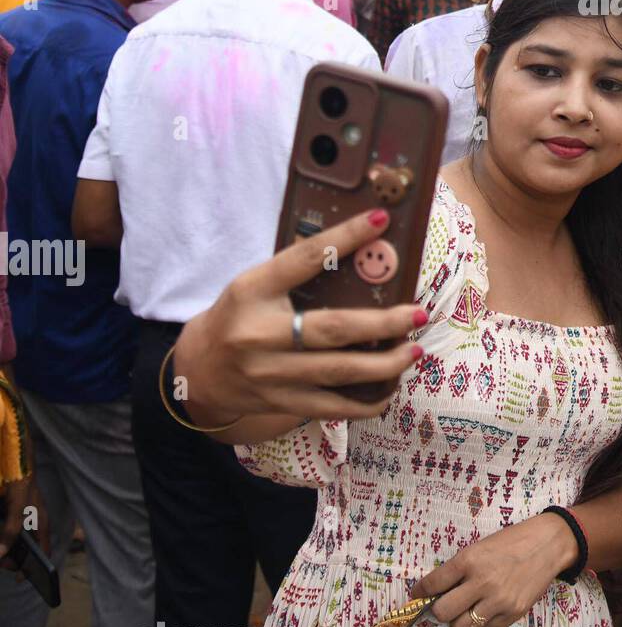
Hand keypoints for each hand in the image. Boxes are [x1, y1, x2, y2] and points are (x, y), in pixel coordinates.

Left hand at [0, 472, 49, 568]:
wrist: (16, 465)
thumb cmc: (22, 486)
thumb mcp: (17, 510)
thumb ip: (10, 532)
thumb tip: (1, 554)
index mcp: (41, 525)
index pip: (44, 551)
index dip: (35, 567)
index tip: (21, 579)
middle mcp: (34, 525)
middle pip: (27, 550)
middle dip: (14, 559)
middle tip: (1, 562)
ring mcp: (23, 521)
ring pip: (16, 542)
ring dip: (7, 550)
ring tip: (0, 552)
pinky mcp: (12, 516)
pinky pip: (9, 533)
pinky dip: (4, 539)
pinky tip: (0, 541)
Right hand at [175, 209, 425, 425]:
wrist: (197, 372)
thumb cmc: (238, 316)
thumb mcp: (256, 284)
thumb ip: (298, 273)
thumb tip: (365, 254)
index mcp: (253, 290)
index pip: (304, 257)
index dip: (345, 236)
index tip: (381, 219)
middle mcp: (261, 335)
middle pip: (334, 329)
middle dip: (384, 323)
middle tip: (419, 314)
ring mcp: (271, 375)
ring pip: (339, 372)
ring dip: (385, 364)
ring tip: (415, 351)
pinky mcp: (282, 403)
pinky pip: (332, 407)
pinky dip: (367, 402)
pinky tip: (391, 388)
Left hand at [414, 512, 576, 626]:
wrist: (548, 544)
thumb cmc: (512, 542)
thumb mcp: (481, 547)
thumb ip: (461, 569)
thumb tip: (437, 590)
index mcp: (470, 559)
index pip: (434, 583)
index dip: (421, 592)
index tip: (417, 595)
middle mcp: (482, 581)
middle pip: (443, 612)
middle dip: (439, 610)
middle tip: (444, 605)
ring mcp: (498, 600)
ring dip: (460, 620)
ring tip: (467, 609)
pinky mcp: (513, 613)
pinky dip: (482, 622)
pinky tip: (488, 608)